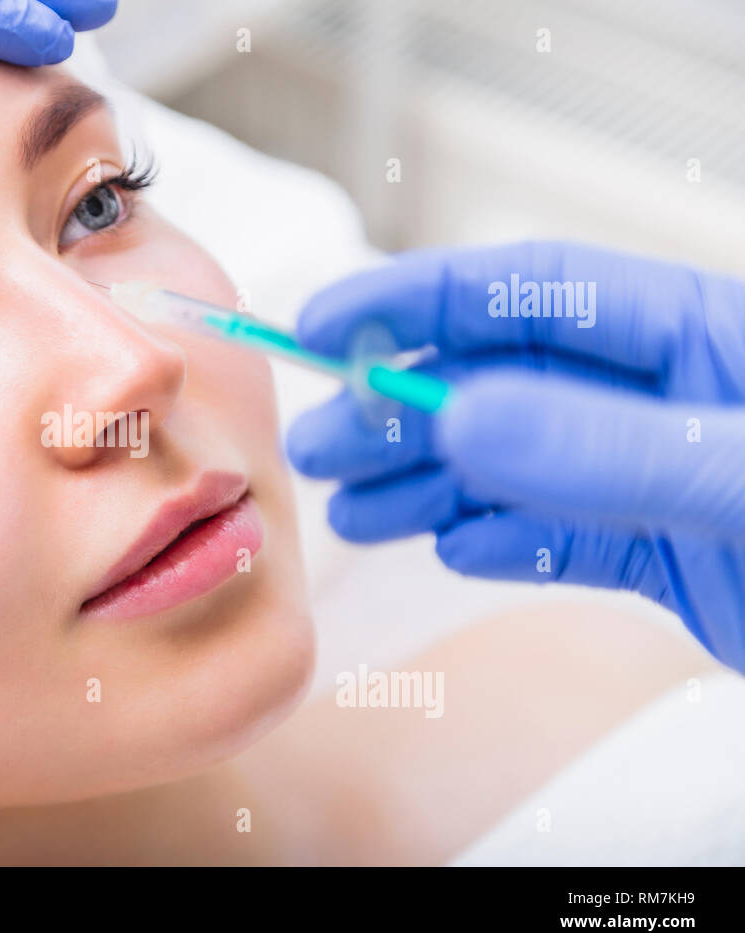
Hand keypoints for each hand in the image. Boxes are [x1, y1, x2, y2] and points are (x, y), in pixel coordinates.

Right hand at [285, 240, 744, 672]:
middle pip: (500, 382)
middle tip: (318, 448)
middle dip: (399, 412)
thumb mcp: (733, 474)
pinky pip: (557, 539)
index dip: (417, 301)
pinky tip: (454, 551)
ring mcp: (657, 474)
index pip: (525, 291)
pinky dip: (497, 544)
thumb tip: (456, 419)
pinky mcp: (663, 551)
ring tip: (356, 514)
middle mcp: (661, 395)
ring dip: (429, 485)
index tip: (324, 327)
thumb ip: (602, 446)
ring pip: (515, 466)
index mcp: (691, 332)